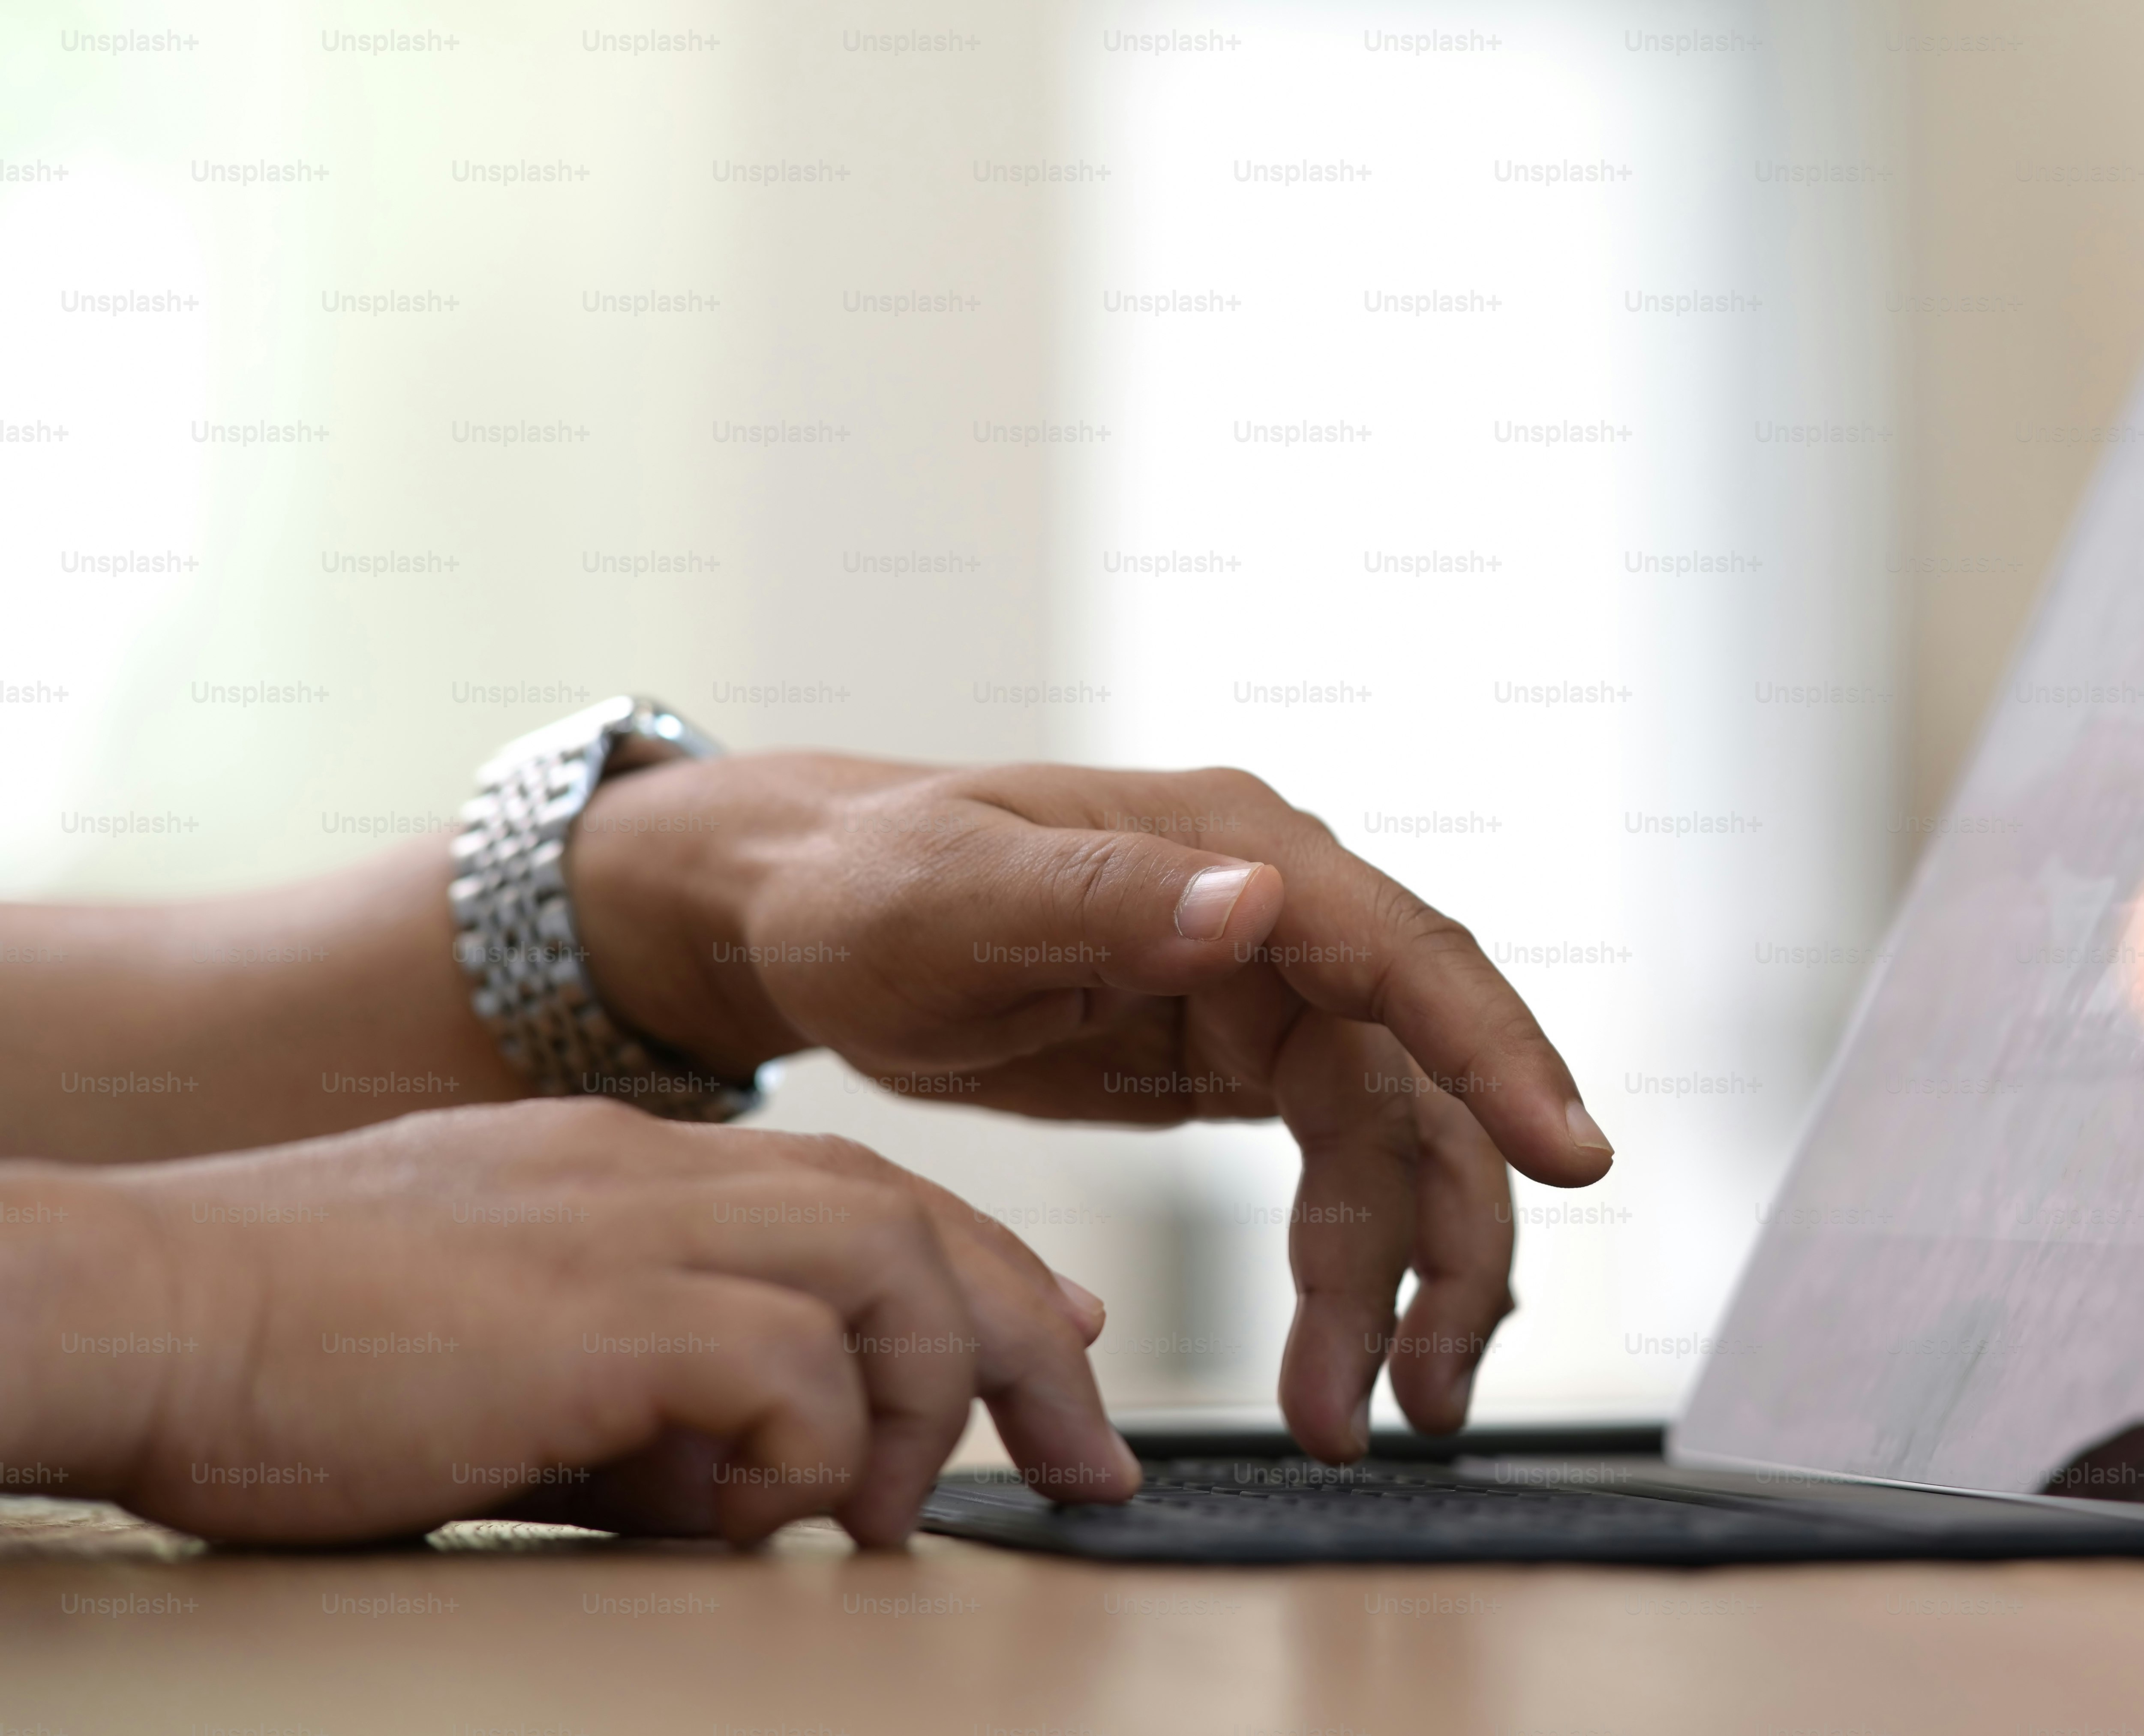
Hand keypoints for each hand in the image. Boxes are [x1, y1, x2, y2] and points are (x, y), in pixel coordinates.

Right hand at [0, 1098, 1133, 1546]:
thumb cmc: (298, 1356)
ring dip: (928, 1394)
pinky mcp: (598, 1311)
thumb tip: (751, 1489)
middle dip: (1032, 1340)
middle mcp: (650, 1169)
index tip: (1068, 1347)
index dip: (986, 1268)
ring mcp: (627, 1225)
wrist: (146, 1309)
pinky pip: (790, 1364)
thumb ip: (645, 1402)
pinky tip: (751, 1512)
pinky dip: (808, 1444)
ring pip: (887, 1265)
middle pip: (914, 1220)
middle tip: (1091, 1457)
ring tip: (890, 1510)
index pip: (865, 1191)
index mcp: (629, 1164)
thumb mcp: (512, 1369)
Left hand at [569, 756, 1612, 1458]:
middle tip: (1425, 1389)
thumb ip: (1095, 899)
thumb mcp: (944, 895)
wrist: (806, 918)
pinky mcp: (1248, 1063)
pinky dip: (1359, 1268)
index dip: (1496, 1053)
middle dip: (1440, 1238)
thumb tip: (1251, 902)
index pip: (1402, 955)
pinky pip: (1349, 1170)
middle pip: (1422, 1083)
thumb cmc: (862, 887)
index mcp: (1236, 848)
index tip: (1571, 1156)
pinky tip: (1354, 1354)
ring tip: (1361, 1416)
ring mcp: (1274, 993)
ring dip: (1400, 1283)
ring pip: (1398, 1146)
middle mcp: (1284, 918)